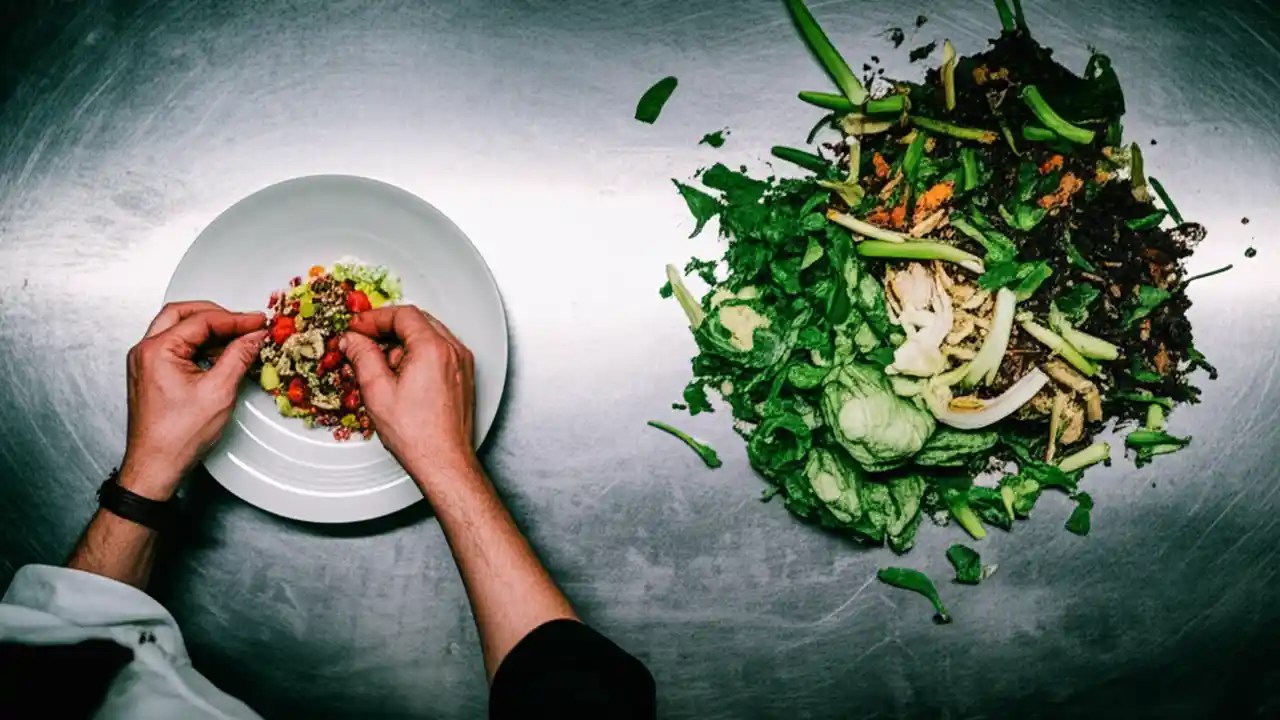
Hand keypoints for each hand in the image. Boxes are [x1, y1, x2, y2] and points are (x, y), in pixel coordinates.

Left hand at [120, 302, 266, 499]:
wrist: (155, 465)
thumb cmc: (176, 437)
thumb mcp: (219, 392)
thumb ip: (238, 357)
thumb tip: (254, 337)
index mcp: (157, 351)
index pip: (202, 320)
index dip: (235, 319)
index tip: (258, 322)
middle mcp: (145, 351)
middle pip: (183, 314)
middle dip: (218, 315)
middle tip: (245, 322)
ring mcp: (146, 362)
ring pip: (178, 328)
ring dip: (209, 330)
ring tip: (237, 339)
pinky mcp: (151, 374)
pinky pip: (176, 347)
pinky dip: (200, 346)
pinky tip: (220, 355)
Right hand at [339, 306, 475, 478]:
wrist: (444, 461)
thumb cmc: (417, 434)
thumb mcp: (377, 391)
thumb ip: (362, 357)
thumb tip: (352, 340)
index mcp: (434, 349)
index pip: (403, 315)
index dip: (375, 318)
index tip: (357, 328)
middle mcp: (453, 352)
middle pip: (418, 321)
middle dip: (387, 328)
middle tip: (364, 341)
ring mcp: (462, 364)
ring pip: (429, 336)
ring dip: (402, 342)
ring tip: (381, 365)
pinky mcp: (463, 377)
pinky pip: (439, 352)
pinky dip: (418, 355)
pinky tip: (401, 376)